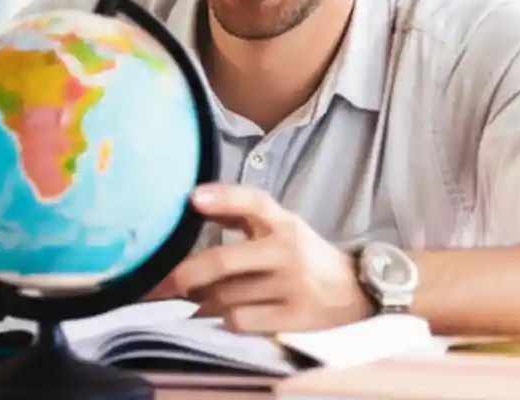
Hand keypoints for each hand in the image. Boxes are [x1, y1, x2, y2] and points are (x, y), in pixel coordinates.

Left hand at [165, 183, 373, 333]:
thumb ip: (239, 215)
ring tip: (201, 299)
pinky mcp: (295, 318)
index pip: (253, 202)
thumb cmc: (303, 255)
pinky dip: (226, 319)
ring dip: (204, 300)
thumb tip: (193, 202)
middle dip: (185, 274)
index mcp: (283, 222)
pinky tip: (228, 315)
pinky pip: (241, 320)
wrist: (356, 291)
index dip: (222, 198)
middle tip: (163, 283)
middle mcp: (288, 250)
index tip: (192, 199)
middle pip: (223, 262)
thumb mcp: (279, 226)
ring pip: (226, 296)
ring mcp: (293, 286)